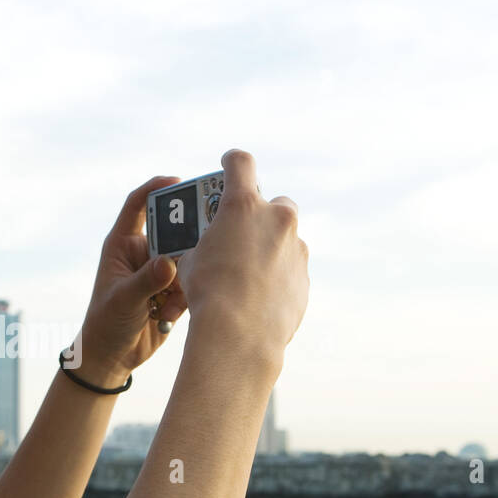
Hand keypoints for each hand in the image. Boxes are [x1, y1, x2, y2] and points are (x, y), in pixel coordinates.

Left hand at [72, 175, 190, 382]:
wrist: (113, 358)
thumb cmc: (105, 324)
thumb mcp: (123, 301)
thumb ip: (146, 281)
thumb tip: (168, 264)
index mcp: (122, 245)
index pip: (138, 204)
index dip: (156, 188)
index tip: (179, 181)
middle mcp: (142, 253)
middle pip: (173, 231)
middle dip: (186, 242)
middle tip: (201, 248)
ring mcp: (159, 271)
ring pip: (187, 259)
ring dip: (185, 279)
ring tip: (170, 303)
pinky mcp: (173, 290)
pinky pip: (191, 282)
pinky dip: (185, 298)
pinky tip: (170, 316)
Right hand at [173, 149, 308, 367]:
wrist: (239, 335)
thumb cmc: (208, 293)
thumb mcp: (192, 260)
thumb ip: (206, 243)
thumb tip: (210, 250)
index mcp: (243, 206)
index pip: (241, 164)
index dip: (232, 162)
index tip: (229, 164)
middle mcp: (277, 219)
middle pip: (276, 203)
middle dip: (262, 215)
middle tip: (242, 234)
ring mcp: (297, 248)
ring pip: (287, 240)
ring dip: (271, 249)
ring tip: (248, 276)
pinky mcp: (305, 277)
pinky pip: (291, 270)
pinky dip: (278, 277)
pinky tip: (258, 298)